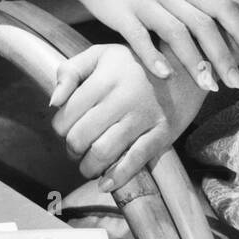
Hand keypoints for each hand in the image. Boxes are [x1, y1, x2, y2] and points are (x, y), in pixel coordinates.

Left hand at [48, 42, 207, 191]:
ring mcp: (143, 117)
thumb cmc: (134, 62)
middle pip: (81, 138)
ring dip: (89, 167)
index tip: (66, 130)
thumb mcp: (100, 54)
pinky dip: (117, 176)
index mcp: (103, 79)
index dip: (60, 129)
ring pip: (103, 152)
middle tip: (76, 150)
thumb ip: (70, 72)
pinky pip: (135, 160)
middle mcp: (121, 98)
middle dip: (72, 151)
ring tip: (89, 165)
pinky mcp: (162, 133)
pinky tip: (106, 183)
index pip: (66, 116)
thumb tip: (53, 102)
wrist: (185, 66)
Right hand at [57, 0, 238, 90]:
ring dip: (194, 61)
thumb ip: (189, 3)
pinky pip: (138, 36)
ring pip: (176, 31)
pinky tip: (165, 75)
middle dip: (223, 55)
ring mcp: (143, 2)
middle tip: (237, 83)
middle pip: (203, 23)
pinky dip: (153, 56)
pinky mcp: (118, 13)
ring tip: (208, 87)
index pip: (222, 6)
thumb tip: (219, 28)